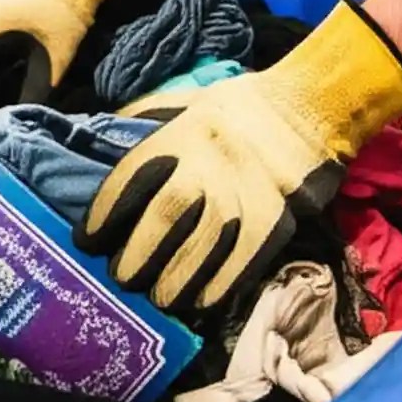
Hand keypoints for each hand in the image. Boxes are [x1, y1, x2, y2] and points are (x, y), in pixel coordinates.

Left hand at [75, 0, 401, 312]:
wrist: (313, 110)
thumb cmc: (244, 107)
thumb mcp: (191, 100)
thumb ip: (148, 116)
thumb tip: (102, 131)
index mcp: (183, 135)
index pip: (132, 177)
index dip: (106, 212)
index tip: (87, 239)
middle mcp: (209, 166)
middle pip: (164, 217)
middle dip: (137, 254)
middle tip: (121, 278)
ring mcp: (244, 194)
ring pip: (200, 246)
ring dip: (173, 279)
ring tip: (156, 297)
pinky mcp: (275, 220)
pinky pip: (241, 262)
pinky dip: (217, 286)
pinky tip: (198, 302)